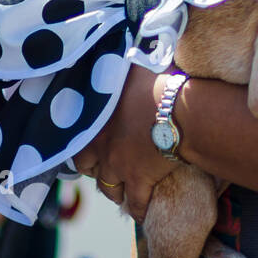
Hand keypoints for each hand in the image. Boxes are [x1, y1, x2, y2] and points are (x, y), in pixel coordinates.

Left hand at [73, 65, 177, 220]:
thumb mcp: (132, 66)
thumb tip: (119, 45)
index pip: (78, 141)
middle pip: (90, 169)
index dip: (87, 146)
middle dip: (98, 171)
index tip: (95, 148)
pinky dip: (138, 209)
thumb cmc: (157, 82)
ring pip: (110, 189)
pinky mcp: (139, 182)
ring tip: (123, 192)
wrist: (179, 108)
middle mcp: (100, 146)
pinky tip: (142, 212)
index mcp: (94, 120)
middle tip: (108, 169)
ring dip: (116, 191)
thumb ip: (119, 64)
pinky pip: (135, 204)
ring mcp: (118, 167)